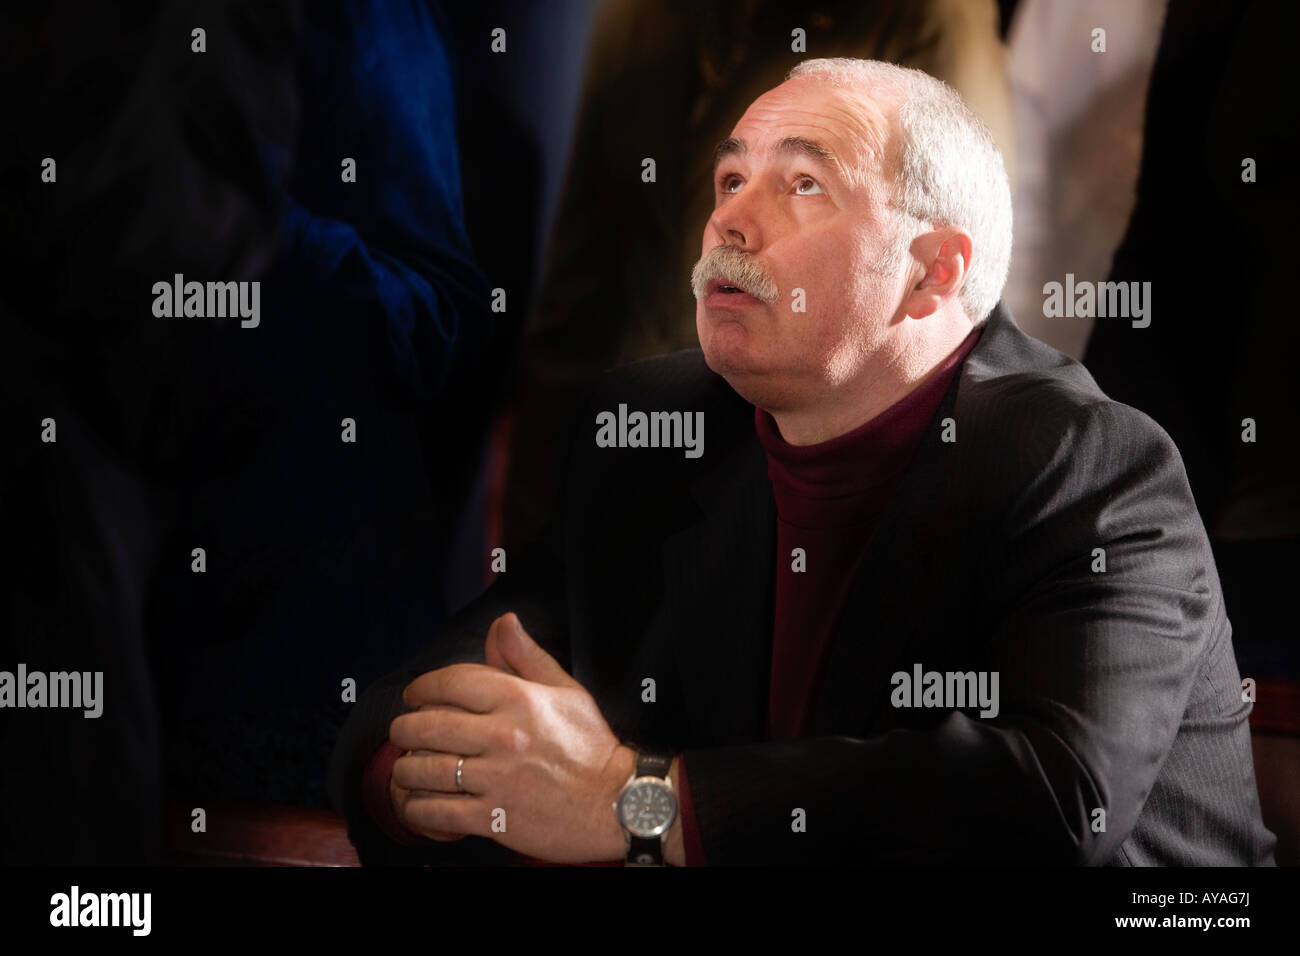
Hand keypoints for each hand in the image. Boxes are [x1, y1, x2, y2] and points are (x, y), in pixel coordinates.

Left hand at [388, 612, 634, 861]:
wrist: (615, 803)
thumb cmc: (590, 745)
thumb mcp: (565, 690)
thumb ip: (526, 656)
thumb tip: (502, 622)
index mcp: (519, 699)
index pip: (451, 682)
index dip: (422, 687)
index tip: (414, 696)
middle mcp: (504, 736)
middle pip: (429, 726)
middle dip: (405, 728)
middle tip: (404, 732)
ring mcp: (497, 779)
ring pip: (425, 770)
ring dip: (406, 768)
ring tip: (407, 767)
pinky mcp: (494, 817)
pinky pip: (436, 811)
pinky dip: (417, 807)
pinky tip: (417, 801)